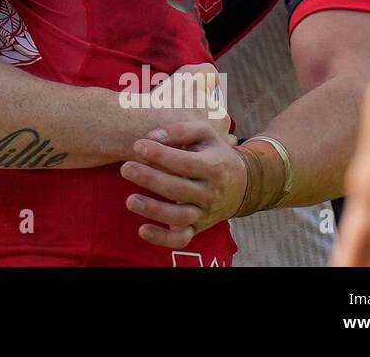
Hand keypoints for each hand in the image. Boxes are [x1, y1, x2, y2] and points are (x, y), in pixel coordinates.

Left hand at [120, 120, 246, 248]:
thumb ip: (180, 130)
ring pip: (179, 217)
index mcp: (213, 167)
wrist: (243, 185)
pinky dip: (162, 239)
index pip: (185, 163)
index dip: (160, 154)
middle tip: (125, 168)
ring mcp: (204, 213)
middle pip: (179, 189)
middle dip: (150, 179)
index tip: (138, 145)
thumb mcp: (205, 134)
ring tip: (130, 200)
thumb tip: (152, 136)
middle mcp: (210, 193)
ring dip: (154, 210)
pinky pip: (181, 239)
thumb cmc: (214, 153)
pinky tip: (142, 230)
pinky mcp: (197, 228)